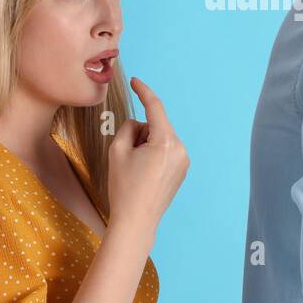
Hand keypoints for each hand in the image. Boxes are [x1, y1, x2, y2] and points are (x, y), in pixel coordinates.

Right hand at [107, 77, 189, 234]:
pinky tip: (145, 174)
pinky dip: (153, 154)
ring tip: (136, 169)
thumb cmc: (124, 187)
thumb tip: (140, 125)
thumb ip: (128, 127)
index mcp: (166, 141)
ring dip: (146, 144)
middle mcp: (180, 148)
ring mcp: (184, 160)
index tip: (135, 81)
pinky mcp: (182, 170)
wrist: (136, 221)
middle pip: (155, 125)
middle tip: (126, 156)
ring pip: (160, 138)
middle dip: (139, 133)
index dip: (143, 91)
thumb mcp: (118, 150)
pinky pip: (166, 150)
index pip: (155, 107)